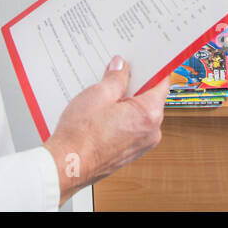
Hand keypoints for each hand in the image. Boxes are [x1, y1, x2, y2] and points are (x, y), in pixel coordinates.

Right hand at [42, 56, 168, 206]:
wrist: (66, 166)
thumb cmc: (81, 136)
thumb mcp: (98, 94)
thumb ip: (116, 78)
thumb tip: (121, 67)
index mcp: (149, 115)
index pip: (161, 82)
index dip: (151, 68)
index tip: (141, 60)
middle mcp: (151, 132)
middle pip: (149, 98)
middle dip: (133, 85)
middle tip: (115, 75)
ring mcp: (140, 145)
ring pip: (138, 114)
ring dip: (124, 103)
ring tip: (103, 96)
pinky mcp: (128, 153)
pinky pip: (130, 128)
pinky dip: (120, 118)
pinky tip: (100, 113)